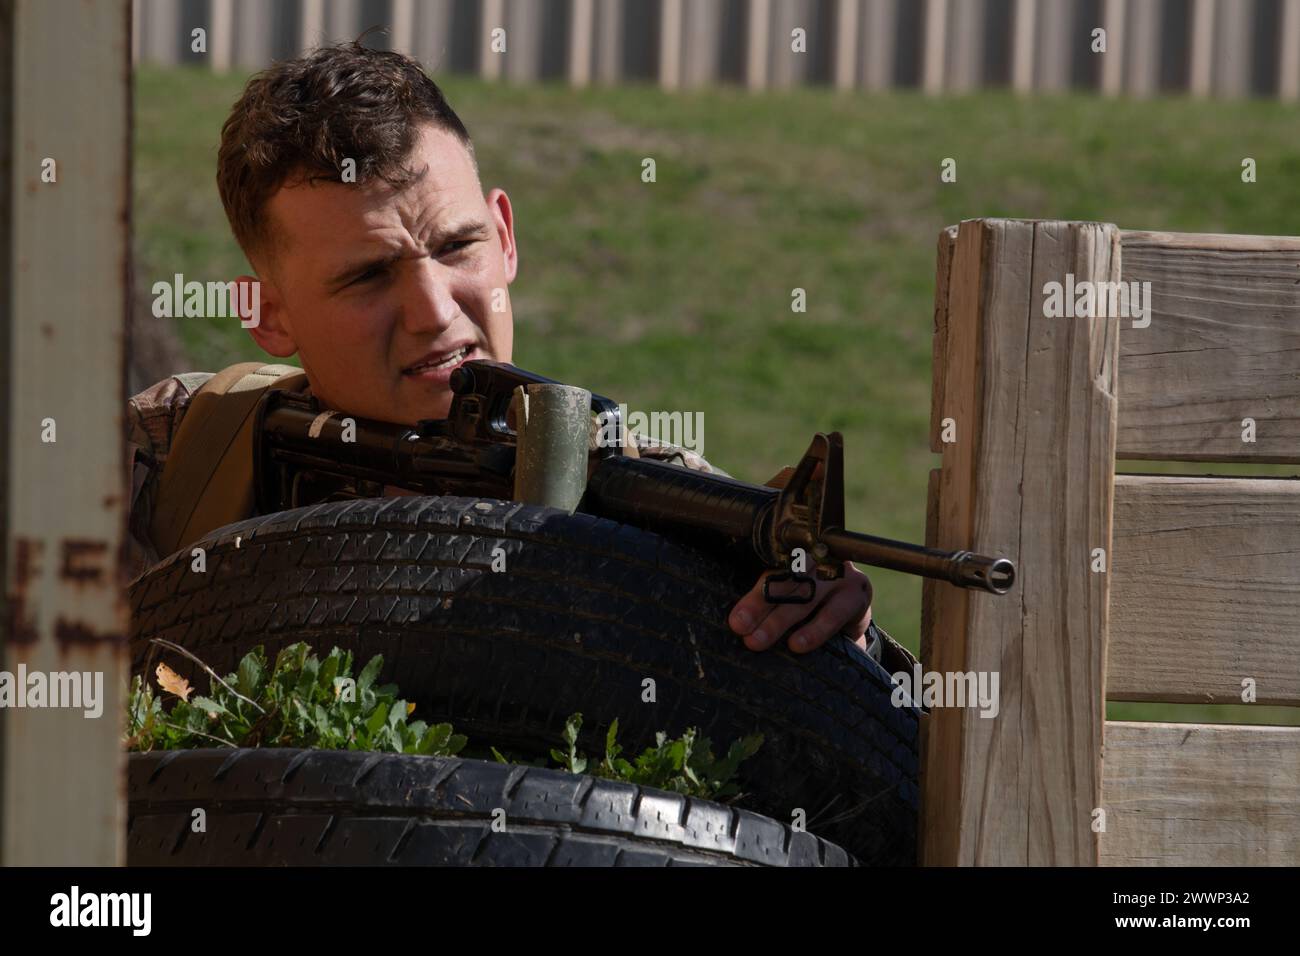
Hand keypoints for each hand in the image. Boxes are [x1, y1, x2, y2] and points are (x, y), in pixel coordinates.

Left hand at [728, 562, 872, 653]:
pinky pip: (834, 613)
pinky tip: (797, 644)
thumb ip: (769, 604)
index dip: (754, 596)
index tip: (737, 620)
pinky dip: (814, 631)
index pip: (772, 571)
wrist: (853, 623)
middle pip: (787, 580)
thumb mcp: (792, 602)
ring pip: (806, 596)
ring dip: (780, 620)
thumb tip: (738, 623)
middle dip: (761, 606)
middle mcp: (819, 558)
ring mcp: (840, 573)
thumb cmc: (814, 608)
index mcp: (798, 555)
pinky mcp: (858, 593)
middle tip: (741, 628)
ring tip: (759, 640)